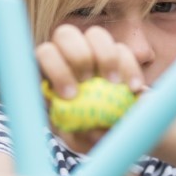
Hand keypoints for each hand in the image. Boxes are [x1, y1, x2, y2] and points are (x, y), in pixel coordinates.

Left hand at [36, 24, 144, 154]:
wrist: (119, 131)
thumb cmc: (89, 135)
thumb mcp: (79, 141)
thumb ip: (79, 137)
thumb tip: (89, 130)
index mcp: (49, 76)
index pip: (42, 56)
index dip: (55, 69)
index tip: (71, 95)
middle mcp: (68, 57)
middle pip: (65, 34)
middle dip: (78, 55)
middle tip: (89, 81)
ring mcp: (93, 52)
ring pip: (95, 34)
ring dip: (105, 56)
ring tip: (113, 84)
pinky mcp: (117, 55)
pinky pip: (122, 50)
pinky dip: (128, 67)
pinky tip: (133, 89)